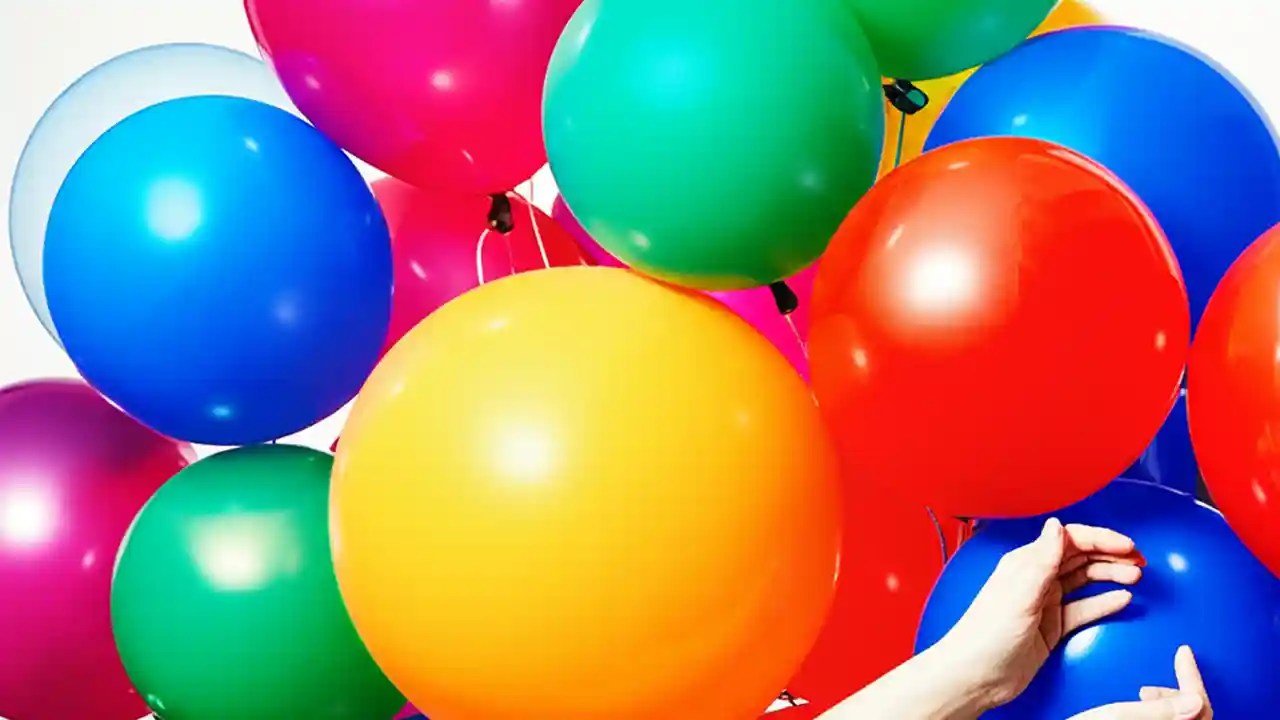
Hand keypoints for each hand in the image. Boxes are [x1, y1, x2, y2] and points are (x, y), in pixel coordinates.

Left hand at [933, 518, 1145, 708]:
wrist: (976, 676)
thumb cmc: (986, 636)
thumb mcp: (1019, 594)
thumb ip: (1041, 559)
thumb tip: (1056, 525)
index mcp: (1025, 563)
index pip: (1068, 539)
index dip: (1100, 539)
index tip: (1126, 545)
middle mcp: (1036, 579)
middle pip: (1080, 557)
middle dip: (1111, 555)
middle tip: (1139, 560)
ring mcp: (1046, 602)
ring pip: (1085, 580)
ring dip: (1110, 575)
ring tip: (1135, 576)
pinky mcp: (1052, 625)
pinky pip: (1084, 608)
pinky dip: (1104, 603)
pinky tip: (1122, 599)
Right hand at [1068, 646, 1211, 718]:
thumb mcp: (1117, 717)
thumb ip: (1159, 709)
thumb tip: (1196, 699)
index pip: (1200, 706)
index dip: (1192, 677)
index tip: (1182, 653)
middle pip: (1198, 717)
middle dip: (1178, 694)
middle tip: (1148, 687)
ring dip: (1170, 705)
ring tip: (1143, 697)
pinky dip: (1165, 716)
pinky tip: (1146, 709)